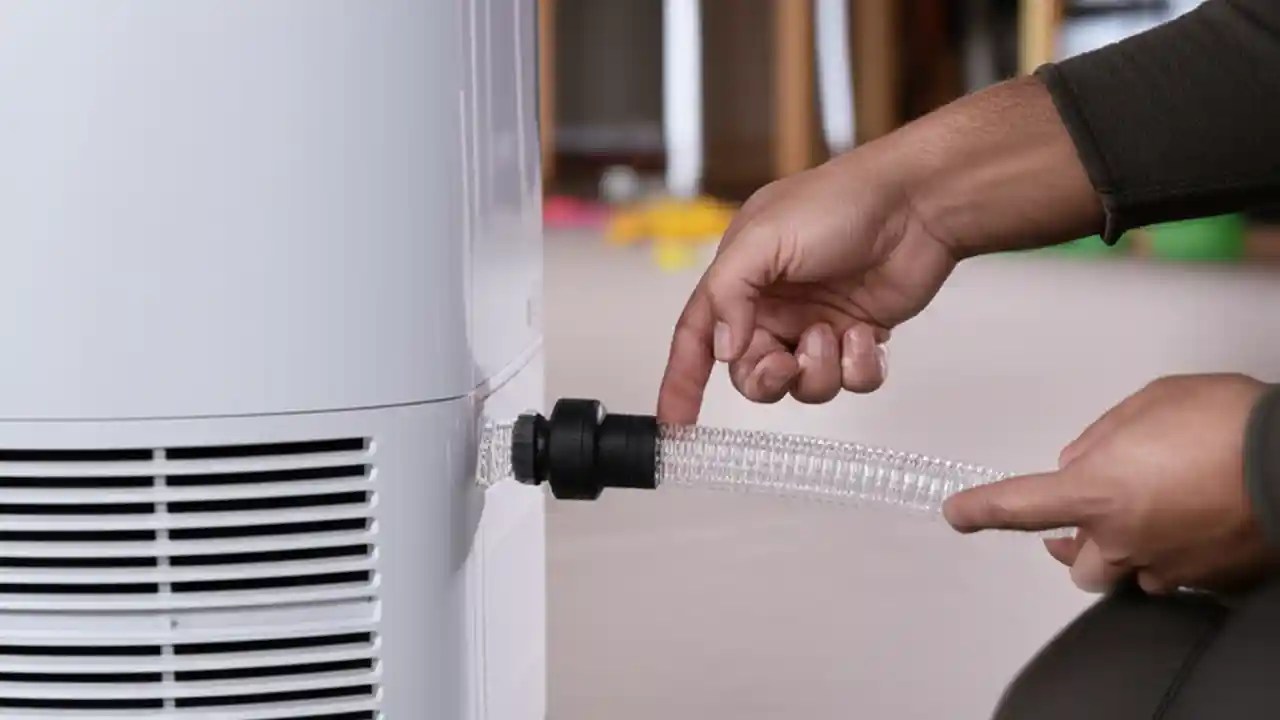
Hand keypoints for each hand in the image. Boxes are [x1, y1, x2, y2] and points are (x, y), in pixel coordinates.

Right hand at [655, 77, 1101, 423]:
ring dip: (819, 370)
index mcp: (740, 281)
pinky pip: (849, 382)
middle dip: (768, 378)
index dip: (681, 381)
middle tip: (785, 364)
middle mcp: (774, 308)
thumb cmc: (839, 203)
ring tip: (836, 333)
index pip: (697, 338)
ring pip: (803, 386)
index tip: (673, 424)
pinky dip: (858, 368)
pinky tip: (868, 334)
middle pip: (751, 374)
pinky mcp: (858, 336)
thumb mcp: (763, 239)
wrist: (918, 203)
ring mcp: (817, 324)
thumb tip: (721, 351)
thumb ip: (728, 295)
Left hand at [944, 374, 1277, 594]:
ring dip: (1121, 552)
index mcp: (1099, 492)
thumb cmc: (1228, 420)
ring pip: (1122, 576)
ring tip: (1147, 515)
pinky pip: (1172, 577)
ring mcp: (1167, 566)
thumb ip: (1103, 435)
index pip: (1019, 507)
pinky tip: (1191, 524)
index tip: (957, 514)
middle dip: (1073, 542)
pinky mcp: (1206, 582)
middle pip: (1073, 563)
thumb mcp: (1152, 403)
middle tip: (1087, 515)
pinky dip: (1170, 556)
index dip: (982, 510)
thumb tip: (1079, 460)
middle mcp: (1124, 540)